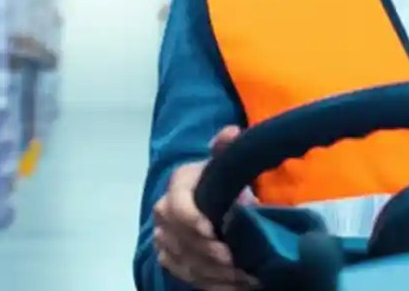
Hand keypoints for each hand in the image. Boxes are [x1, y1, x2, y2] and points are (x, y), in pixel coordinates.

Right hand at [153, 125, 260, 289]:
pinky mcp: (170, 258)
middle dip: (210, 253)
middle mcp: (163, 212)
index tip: (212, 230)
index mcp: (177, 186)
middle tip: (237, 262)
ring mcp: (164, 238)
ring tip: (245, 278)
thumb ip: (226, 149)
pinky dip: (211, 284)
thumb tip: (230, 133)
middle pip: (181, 239)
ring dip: (215, 274)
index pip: (176, 204)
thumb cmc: (222, 179)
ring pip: (185, 262)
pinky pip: (186, 276)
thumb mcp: (226, 163)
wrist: (212, 199)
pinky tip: (235, 286)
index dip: (191, 219)